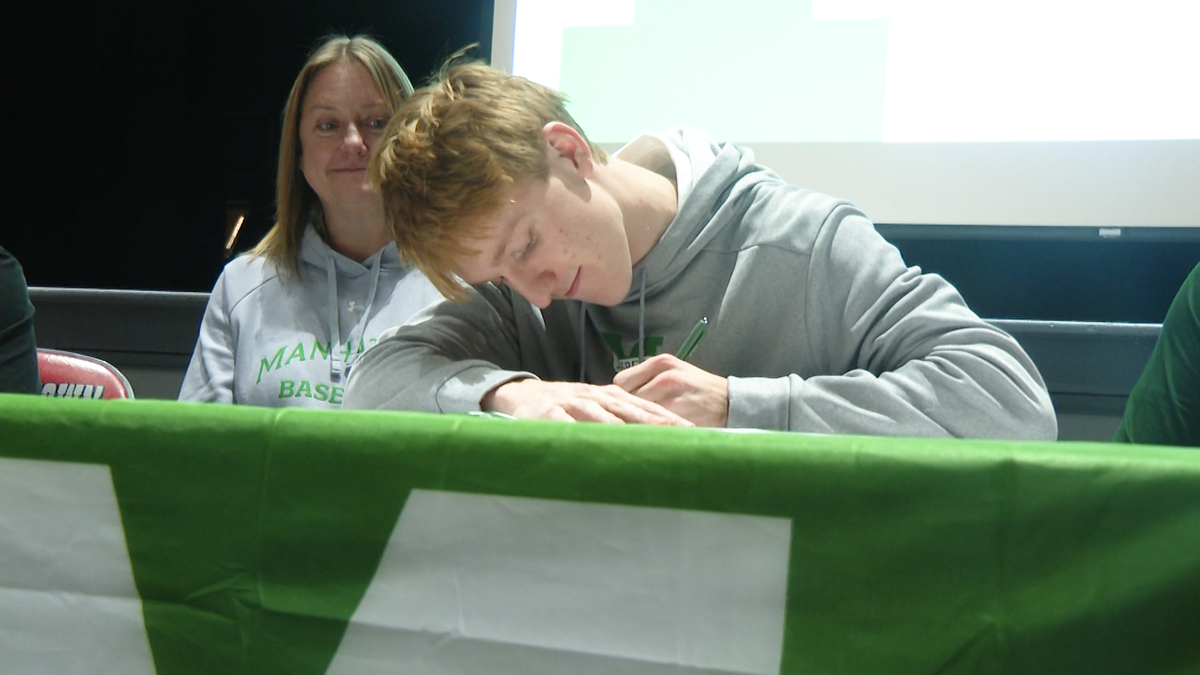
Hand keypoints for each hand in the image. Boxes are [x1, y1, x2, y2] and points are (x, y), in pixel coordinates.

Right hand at [482, 378, 694, 425]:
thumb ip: (620, 419)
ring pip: (602, 417)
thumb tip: (654, 438)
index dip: (667, 418)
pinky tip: (591, 445)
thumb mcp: (595, 408)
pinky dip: (579, 434)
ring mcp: (572, 405)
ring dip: (624, 429)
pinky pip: (566, 426)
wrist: (521, 395)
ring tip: (644, 441)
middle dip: (656, 422)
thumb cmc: (565, 406)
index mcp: (609, 397)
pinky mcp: (548, 415)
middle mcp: (595, 398)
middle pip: (631, 410)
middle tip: (680, 434)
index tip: (693, 431)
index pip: (644, 407)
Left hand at [613, 354, 728, 426]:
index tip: (627, 405)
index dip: (622, 396)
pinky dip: (651, 430)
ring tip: (644, 428)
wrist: (730, 402)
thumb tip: (619, 395)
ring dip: (637, 421)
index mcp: (661, 363)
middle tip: (633, 420)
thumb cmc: (697, 390)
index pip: (621, 381)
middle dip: (628, 410)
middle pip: (626, 398)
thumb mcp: (674, 373)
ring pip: (638, 412)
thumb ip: (648, 380)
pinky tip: (656, 433)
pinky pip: (653, 425)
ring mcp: (673, 395)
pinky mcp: (679, 415)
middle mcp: (664, 375)